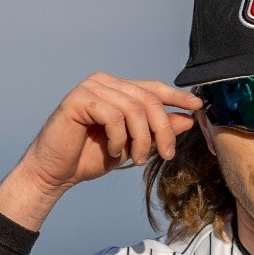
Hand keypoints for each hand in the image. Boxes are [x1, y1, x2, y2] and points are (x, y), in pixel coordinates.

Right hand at [0, 73, 201, 228]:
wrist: (55, 173)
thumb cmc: (91, 157)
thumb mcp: (133, 145)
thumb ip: (156, 130)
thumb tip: (187, 118)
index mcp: (116, 88)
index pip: (152, 87)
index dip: (177, 96)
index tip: (198, 107)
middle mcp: (104, 81)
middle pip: (148, 99)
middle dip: (163, 129)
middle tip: (167, 154)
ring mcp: (90, 87)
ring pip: (134, 108)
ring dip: (142, 139)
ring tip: (137, 159)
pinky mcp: (78, 99)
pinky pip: (113, 116)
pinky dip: (119, 139)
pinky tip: (114, 152)